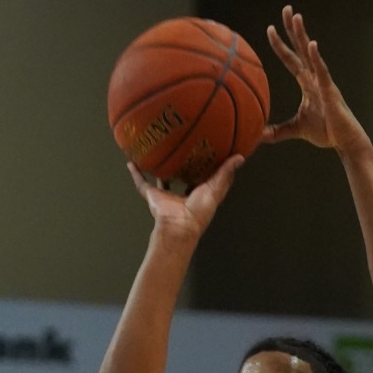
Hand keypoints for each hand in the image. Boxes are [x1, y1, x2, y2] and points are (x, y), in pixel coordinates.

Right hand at [129, 153, 244, 241]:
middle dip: (184, 164)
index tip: (210, 151)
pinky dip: (136, 173)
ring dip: (160, 168)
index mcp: (199, 194)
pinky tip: (132, 162)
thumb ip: (225, 173)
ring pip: (162, 178)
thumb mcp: (216, 189)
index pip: (204, 178)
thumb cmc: (198, 213)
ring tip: (159, 152)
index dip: (208, 166)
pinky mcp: (153, 196)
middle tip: (185, 147)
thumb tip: (240, 158)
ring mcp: (166, 196)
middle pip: (183, 177)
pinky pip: (142, 182)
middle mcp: (182, 195)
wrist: (178, 226)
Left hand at [264, 5, 367, 154]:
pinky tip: (311, 44)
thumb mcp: (295, 129)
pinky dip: (316, 58)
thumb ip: (277, 131)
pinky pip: (322, 71)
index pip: (290, 59)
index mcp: (307, 83)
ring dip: (303, 35)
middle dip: (293, 29)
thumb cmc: (325, 132)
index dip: (280, 45)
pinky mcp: (330, 91)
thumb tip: (257, 136)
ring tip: (297, 17)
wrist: (345, 142)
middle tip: (286, 9)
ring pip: (311, 54)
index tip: (270, 28)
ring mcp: (323, 82)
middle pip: (301, 48)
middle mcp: (314, 77)